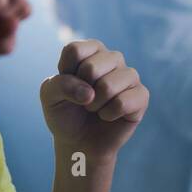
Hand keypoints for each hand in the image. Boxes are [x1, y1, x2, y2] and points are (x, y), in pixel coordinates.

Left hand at [41, 39, 148, 157]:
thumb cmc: (65, 113)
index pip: (74, 51)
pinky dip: (108, 115)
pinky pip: (122, 103)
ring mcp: (130, 75)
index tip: (68, 85)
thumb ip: (61, 85)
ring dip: (94, 105)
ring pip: (108, 86)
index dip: (66, 74)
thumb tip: (90, 93)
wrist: (80, 142)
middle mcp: (112, 58)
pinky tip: (109, 116)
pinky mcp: (141, 95)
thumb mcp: (49, 96)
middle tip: (84, 101)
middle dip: (80, 92)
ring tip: (95, 108)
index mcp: (91, 50)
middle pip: (91, 68)